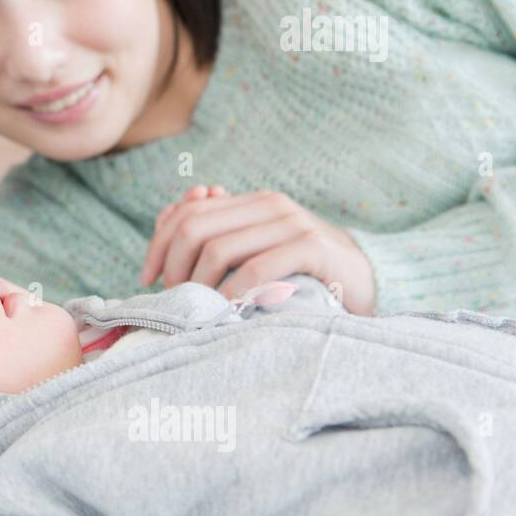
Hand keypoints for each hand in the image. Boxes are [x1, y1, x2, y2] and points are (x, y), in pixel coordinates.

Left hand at [139, 187, 374, 314]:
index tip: (148, 279)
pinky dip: (233, 293)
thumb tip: (172, 214)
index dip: (158, 244)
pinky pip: (256, 268)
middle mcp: (269, 205)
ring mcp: (291, 224)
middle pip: (194, 228)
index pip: (185, 212)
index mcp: (251, 202)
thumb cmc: (305, 274)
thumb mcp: (258, 251)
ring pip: (219, 248)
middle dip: (173, 267)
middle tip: (172, 299)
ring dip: (198, 285)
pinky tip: (227, 312)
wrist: (367, 283)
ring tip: (198, 310)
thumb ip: (220, 233)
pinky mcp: (312, 248)